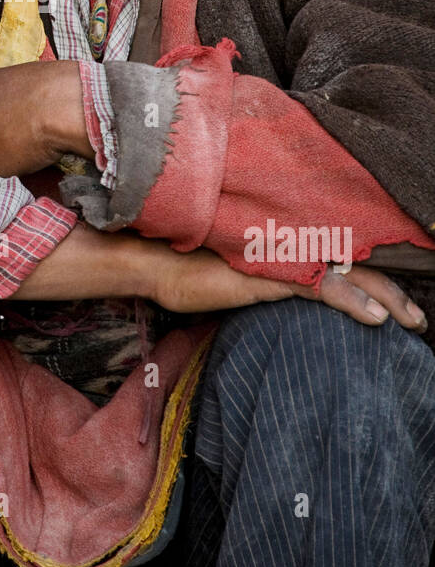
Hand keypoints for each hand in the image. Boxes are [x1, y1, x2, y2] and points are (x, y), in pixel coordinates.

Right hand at [131, 241, 427, 331]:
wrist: (158, 263)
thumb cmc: (190, 271)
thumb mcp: (238, 282)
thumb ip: (267, 286)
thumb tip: (286, 301)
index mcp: (287, 248)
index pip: (343, 259)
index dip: (374, 279)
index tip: (397, 305)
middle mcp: (292, 246)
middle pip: (357, 264)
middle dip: (393, 291)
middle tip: (416, 318)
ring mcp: (284, 258)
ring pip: (350, 274)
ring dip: (387, 299)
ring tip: (410, 320)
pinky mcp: (273, 272)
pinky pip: (323, 286)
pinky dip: (354, 301)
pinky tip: (377, 318)